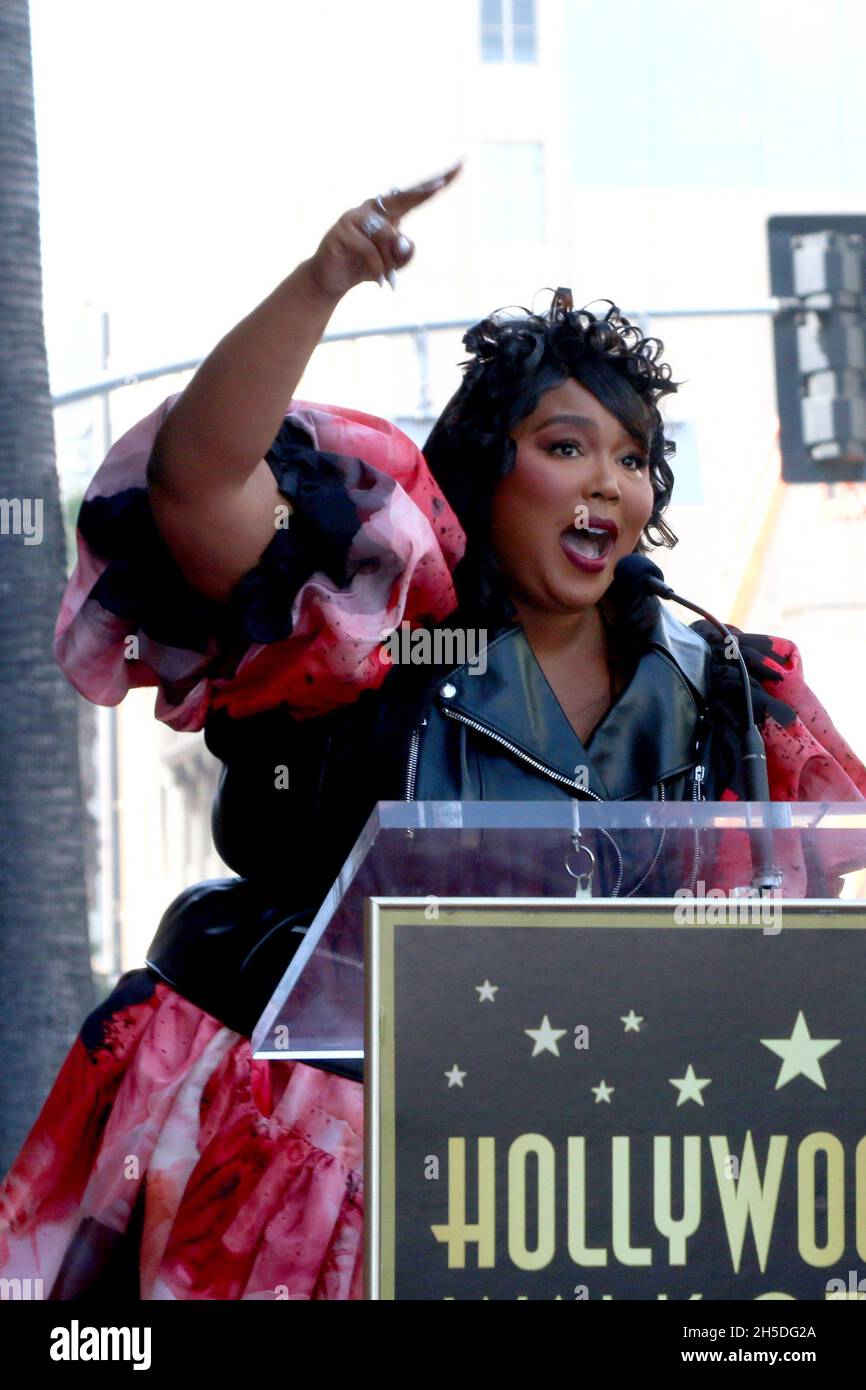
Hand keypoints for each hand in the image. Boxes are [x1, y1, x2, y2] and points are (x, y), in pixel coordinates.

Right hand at [305, 159, 462, 299]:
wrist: (331, 280)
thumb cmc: (364, 268)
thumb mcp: (392, 265)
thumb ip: (404, 255)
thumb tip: (403, 240)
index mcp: (389, 213)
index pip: (417, 195)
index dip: (438, 181)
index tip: (462, 165)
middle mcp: (372, 208)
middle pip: (403, 197)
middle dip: (424, 192)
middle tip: (442, 185)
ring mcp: (355, 216)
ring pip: (388, 235)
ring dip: (391, 261)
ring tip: (387, 279)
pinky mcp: (342, 230)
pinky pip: (370, 249)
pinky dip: (378, 268)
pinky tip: (379, 283)